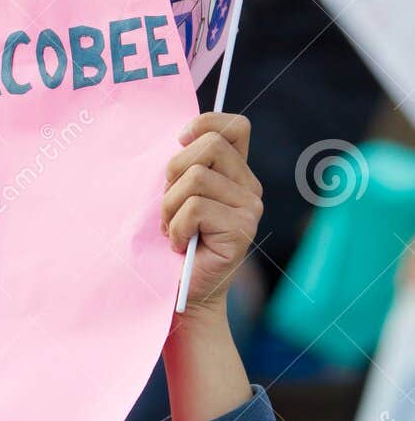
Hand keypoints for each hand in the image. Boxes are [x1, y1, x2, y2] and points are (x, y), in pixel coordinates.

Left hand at [161, 112, 262, 317]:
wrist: (186, 297)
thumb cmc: (176, 248)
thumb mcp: (177, 200)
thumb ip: (185, 169)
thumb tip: (178, 136)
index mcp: (237, 175)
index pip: (235, 127)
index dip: (205, 123)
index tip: (179, 141)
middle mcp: (250, 188)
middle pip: (209, 146)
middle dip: (174, 172)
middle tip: (169, 206)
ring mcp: (249, 208)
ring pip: (196, 177)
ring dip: (170, 207)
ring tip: (173, 231)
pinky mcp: (241, 229)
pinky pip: (194, 208)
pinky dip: (177, 227)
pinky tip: (181, 245)